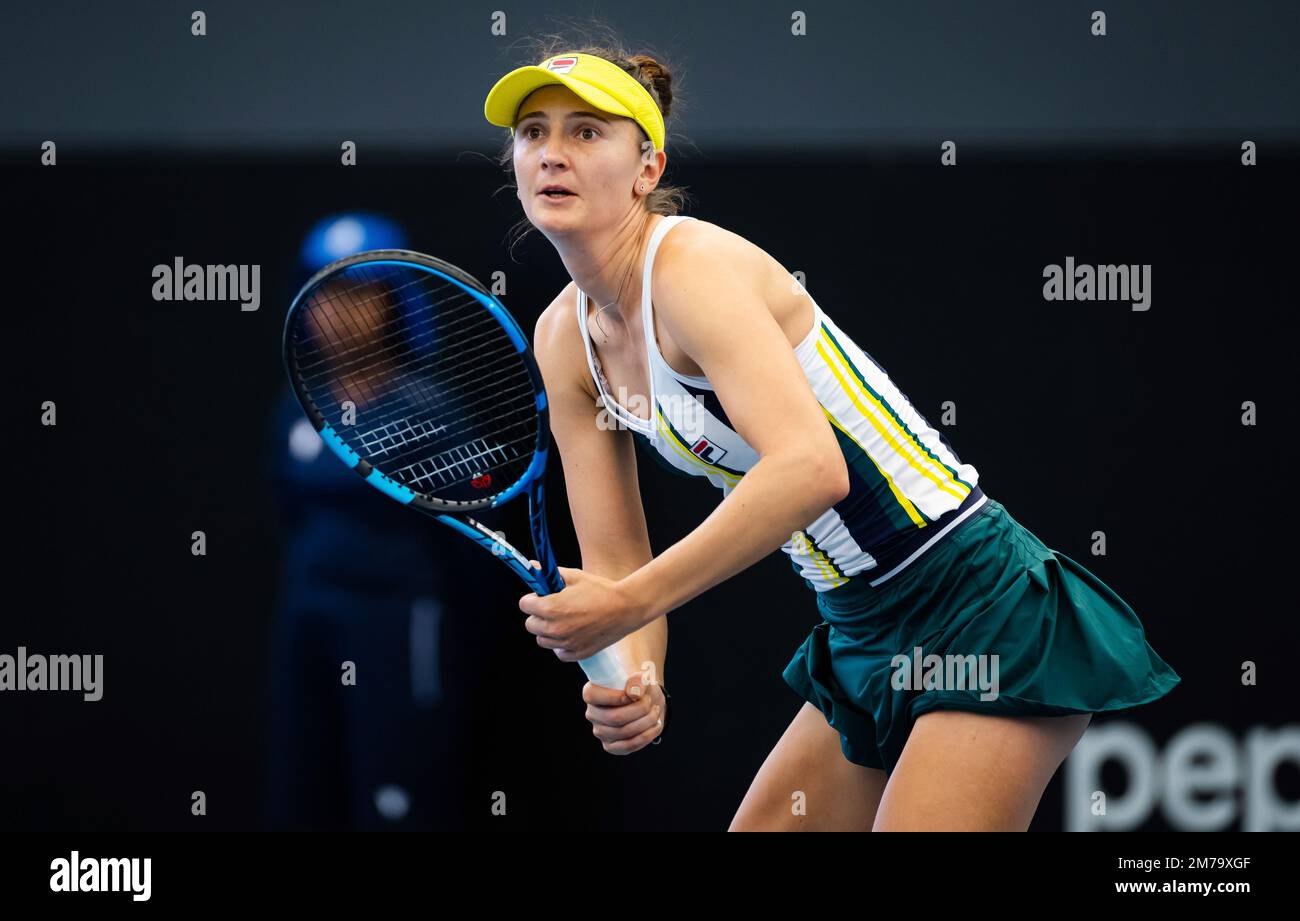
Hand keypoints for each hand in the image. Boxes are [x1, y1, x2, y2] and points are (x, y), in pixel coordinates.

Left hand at [519, 562, 649, 662]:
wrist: (626, 607)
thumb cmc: (601, 590)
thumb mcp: (575, 576)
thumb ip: (550, 574)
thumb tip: (532, 567)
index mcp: (551, 608)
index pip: (524, 605)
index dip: (532, 598)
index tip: (541, 596)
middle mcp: (555, 629)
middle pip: (530, 624)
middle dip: (538, 614)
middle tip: (553, 607)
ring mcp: (566, 643)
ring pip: (542, 640)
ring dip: (548, 630)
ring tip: (564, 619)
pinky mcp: (578, 653)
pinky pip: (559, 652)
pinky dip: (561, 645)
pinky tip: (572, 632)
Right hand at [583, 673, 666, 754]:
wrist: (644, 700)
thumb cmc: (638, 686)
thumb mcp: (641, 677)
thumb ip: (637, 680)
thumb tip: (634, 694)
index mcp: (591, 693)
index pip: (593, 696)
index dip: (615, 696)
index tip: (635, 694)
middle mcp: (592, 714)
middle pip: (614, 717)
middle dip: (639, 710)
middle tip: (650, 701)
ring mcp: (600, 731)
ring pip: (624, 732)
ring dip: (646, 721)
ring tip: (655, 710)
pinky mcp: (611, 746)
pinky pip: (628, 746)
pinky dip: (646, 736)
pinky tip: (656, 725)